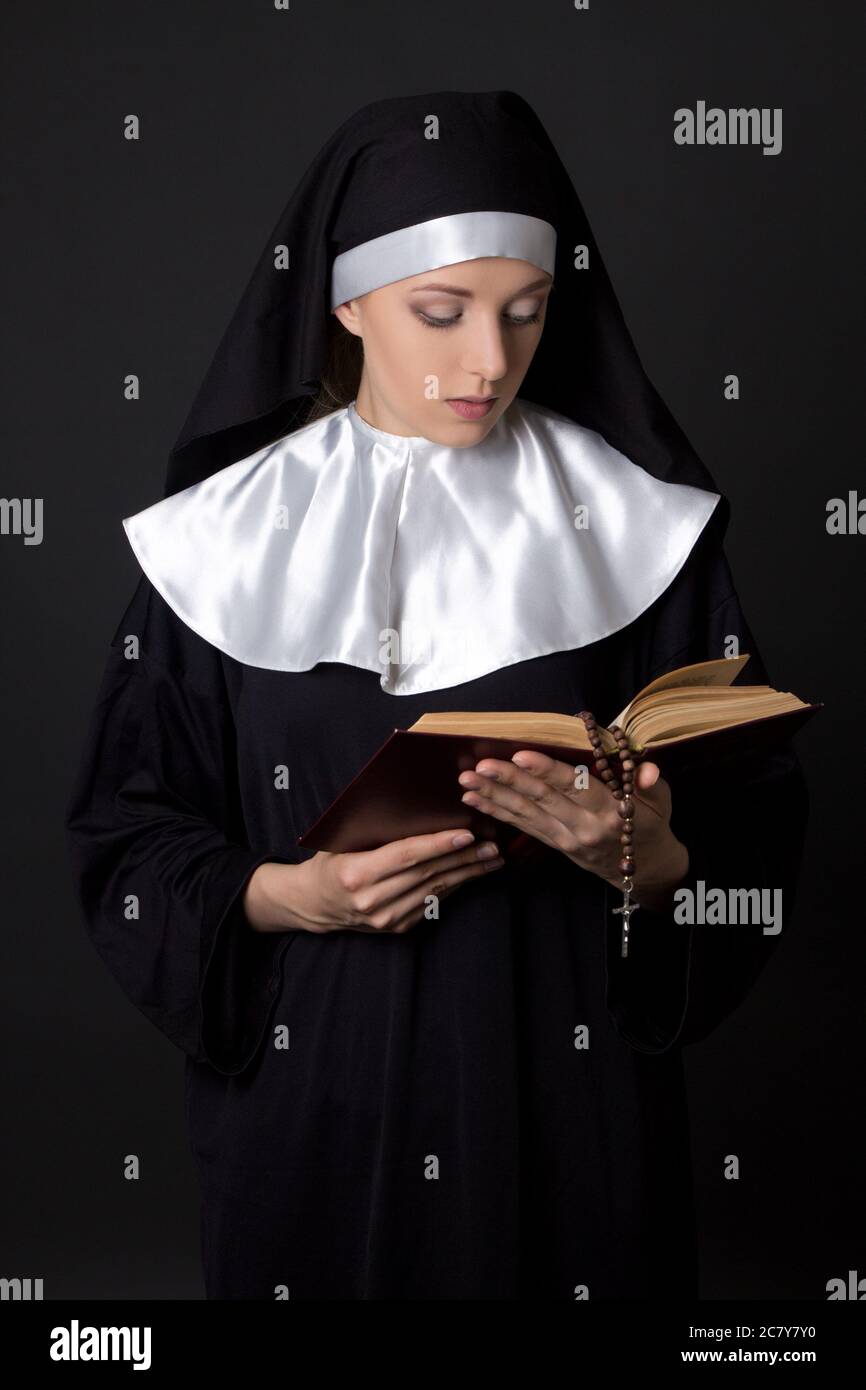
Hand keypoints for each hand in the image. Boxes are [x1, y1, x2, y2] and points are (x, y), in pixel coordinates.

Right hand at [244, 827, 504, 934]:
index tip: (467, 833)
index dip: (439, 844)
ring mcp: (386, 918)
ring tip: (491, 858)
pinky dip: (454, 887)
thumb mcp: (343, 840)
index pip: (406, 856)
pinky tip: (471, 873)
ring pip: (435, 890)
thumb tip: (422, 808)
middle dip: (464, 858)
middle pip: (427, 874)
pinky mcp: (397, 928)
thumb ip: (377, 830)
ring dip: (467, 874)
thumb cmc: (330, 860)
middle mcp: (372, 900)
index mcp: (356, 873)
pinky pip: (432, 903)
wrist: (314, 903)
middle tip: (492, 844)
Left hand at [457, 751, 689, 910]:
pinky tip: (474, 799)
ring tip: (467, 781)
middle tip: (480, 766)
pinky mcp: (555, 844)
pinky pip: (522, 827)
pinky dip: (497, 812)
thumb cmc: (651, 825)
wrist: (645, 869)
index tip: (521, 756)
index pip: (576, 787)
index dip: (547, 771)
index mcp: (610, 811)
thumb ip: (652, 785)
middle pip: (542, 800)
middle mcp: (584, 826)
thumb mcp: (661, 803)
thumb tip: (648, 770)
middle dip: (509, 782)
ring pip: (526, 814)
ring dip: (494, 797)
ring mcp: (566, 838)